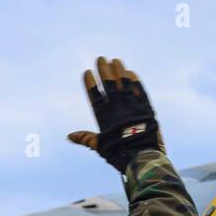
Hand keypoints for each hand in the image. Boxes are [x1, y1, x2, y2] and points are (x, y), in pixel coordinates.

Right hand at [67, 57, 163, 171]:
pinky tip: (130, 73)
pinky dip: (135, 81)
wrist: (142, 157)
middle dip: (104, 70)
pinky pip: (139, 90)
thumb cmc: (119, 154)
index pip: (95, 95)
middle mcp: (118, 107)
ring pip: (124, 83)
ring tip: (115, 61)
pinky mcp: (146, 107)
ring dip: (119, 70)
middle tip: (100, 58)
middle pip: (109, 84)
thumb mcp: (100, 146)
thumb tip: (69, 136)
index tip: (86, 72)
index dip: (90, 83)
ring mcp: (132, 105)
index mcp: (105, 116)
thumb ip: (85, 138)